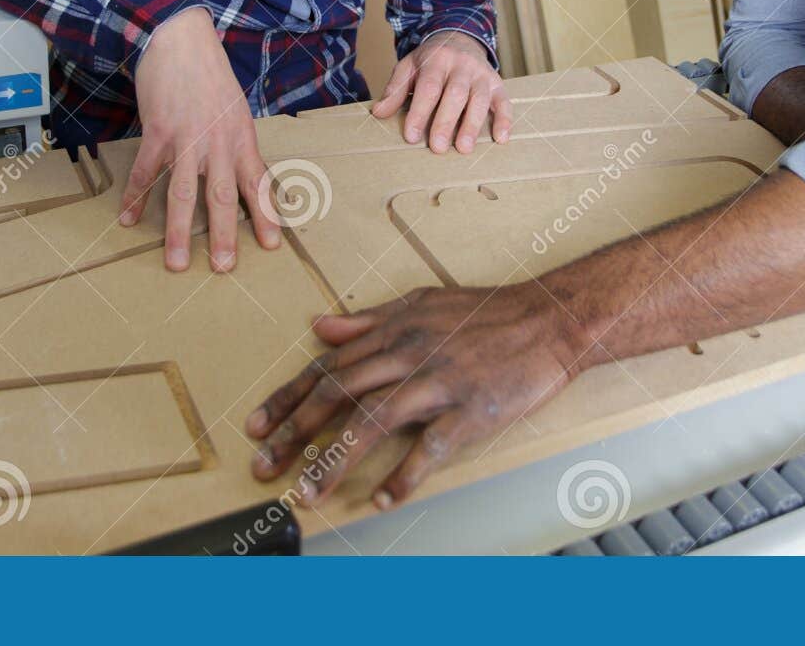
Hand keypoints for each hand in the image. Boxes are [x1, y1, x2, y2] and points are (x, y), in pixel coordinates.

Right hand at [118, 6, 280, 271]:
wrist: (181, 40)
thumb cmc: (210, 76)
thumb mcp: (235, 111)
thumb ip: (237, 146)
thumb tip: (244, 177)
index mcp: (242, 138)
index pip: (257, 184)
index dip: (265, 215)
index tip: (271, 245)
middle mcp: (218, 142)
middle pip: (222, 196)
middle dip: (225, 235)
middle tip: (225, 267)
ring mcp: (187, 138)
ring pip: (184, 192)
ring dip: (179, 231)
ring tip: (176, 262)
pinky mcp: (159, 131)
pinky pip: (147, 171)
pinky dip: (136, 196)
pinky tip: (129, 218)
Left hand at [246, 284, 575, 508]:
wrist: (549, 320)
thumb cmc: (485, 313)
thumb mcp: (420, 303)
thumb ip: (367, 320)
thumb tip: (318, 326)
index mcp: (393, 330)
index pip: (327, 366)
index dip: (287, 398)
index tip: (256, 427)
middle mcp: (408, 354)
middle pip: (338, 394)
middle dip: (294, 432)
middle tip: (264, 467)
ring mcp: (439, 382)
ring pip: (373, 422)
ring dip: (334, 460)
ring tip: (307, 493)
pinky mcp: (471, 409)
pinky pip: (430, 447)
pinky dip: (405, 475)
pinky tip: (383, 500)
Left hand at [372, 31, 510, 153]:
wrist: (460, 37)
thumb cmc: (431, 60)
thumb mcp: (409, 67)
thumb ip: (395, 89)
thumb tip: (378, 113)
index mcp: (437, 60)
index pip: (429, 88)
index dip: (419, 112)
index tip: (411, 136)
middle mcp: (462, 66)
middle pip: (455, 94)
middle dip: (445, 122)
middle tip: (437, 147)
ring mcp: (482, 75)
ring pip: (480, 99)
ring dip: (472, 125)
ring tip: (463, 148)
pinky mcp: (497, 84)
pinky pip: (504, 102)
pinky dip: (505, 120)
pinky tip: (500, 139)